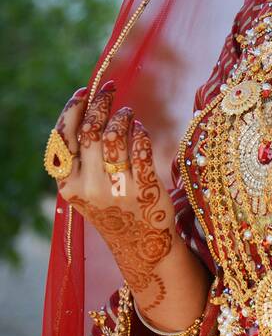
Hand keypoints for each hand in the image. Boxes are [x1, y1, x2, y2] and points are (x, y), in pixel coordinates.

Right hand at [51, 80, 176, 302]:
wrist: (142, 245)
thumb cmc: (113, 206)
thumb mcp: (86, 187)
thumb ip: (83, 156)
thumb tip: (88, 106)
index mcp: (68, 185)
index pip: (63, 138)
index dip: (73, 109)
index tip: (85, 91)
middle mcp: (89, 187)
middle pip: (90, 131)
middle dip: (100, 104)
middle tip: (110, 90)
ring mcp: (117, 189)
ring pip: (114, 136)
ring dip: (122, 116)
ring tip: (128, 114)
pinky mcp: (144, 190)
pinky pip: (141, 148)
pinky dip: (140, 132)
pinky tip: (139, 129)